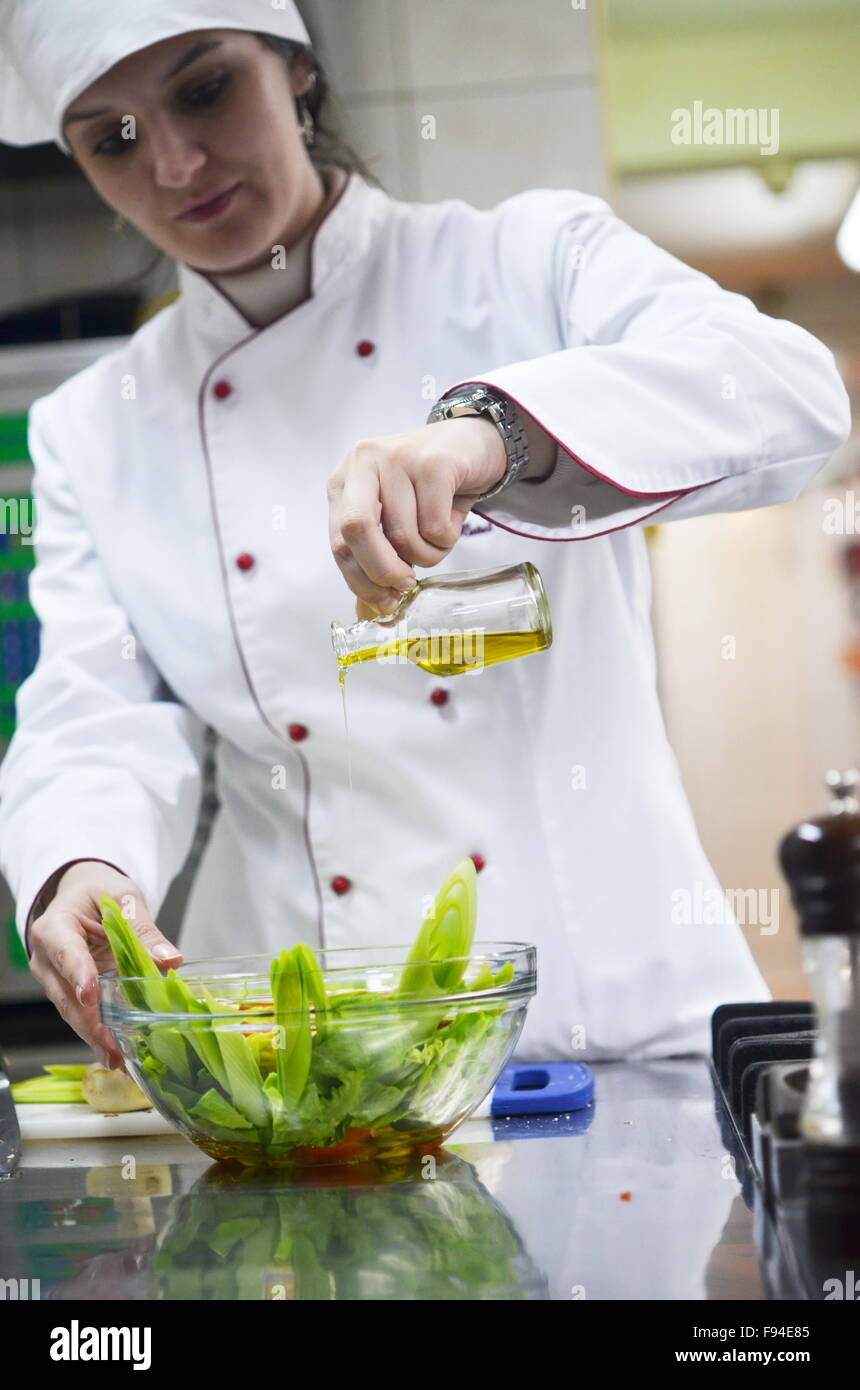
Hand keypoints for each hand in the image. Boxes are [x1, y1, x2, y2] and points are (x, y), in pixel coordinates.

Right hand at [28, 862, 181, 1068]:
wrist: (84, 896)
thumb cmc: (98, 892)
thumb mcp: (124, 897)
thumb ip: (143, 928)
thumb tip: (168, 959)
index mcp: (54, 927)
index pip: (65, 952)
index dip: (78, 974)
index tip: (91, 995)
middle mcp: (48, 959)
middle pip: (66, 994)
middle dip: (90, 1022)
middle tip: (113, 1046)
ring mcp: (57, 981)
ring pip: (73, 1012)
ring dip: (95, 1036)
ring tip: (118, 1059)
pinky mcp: (71, 994)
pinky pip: (83, 1016)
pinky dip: (100, 1034)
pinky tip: (116, 1055)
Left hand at [327, 416, 506, 618]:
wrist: (471, 445)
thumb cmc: (428, 489)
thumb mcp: (396, 521)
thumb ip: (377, 561)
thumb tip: (369, 613)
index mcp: (344, 481)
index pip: (338, 542)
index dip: (360, 581)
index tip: (385, 600)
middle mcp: (363, 463)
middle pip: (356, 531)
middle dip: (383, 570)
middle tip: (406, 584)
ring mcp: (398, 458)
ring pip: (405, 535)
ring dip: (428, 555)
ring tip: (438, 537)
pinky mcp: (434, 462)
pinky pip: (436, 526)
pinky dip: (448, 538)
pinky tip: (452, 521)